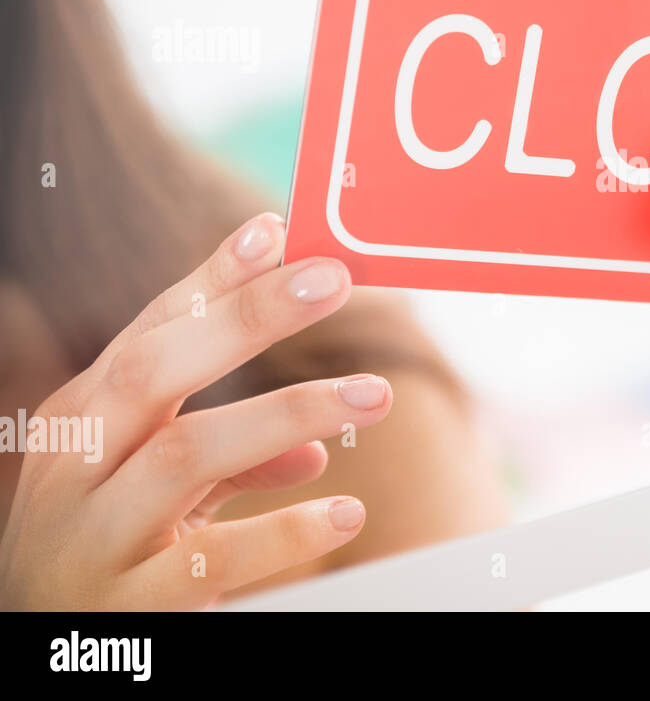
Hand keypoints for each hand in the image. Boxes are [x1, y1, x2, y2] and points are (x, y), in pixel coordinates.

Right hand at [0, 213, 391, 608]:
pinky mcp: (127, 606)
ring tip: (374, 394)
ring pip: (186, 452)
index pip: (151, 331)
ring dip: (288, 412)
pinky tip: (345, 513)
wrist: (36, 659)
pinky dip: (283, 530)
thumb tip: (315, 449)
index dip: (213, 278)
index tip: (276, 230)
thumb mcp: (155, 493)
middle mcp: (75, 468)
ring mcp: (93, 536)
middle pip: (158, 370)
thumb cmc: (108, 552)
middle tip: (334, 277)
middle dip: (248, 316)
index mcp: (83, 421)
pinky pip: (210, 557)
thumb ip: (233, 459)